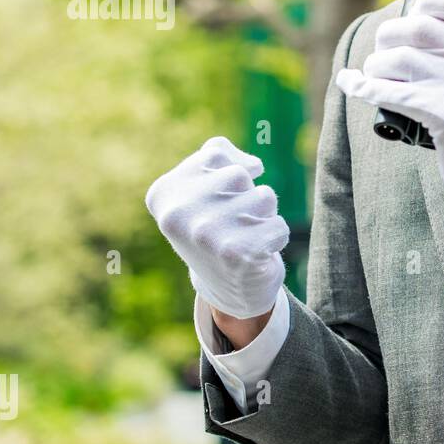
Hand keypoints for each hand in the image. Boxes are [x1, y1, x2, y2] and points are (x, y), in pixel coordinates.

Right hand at [145, 136, 289, 320]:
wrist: (229, 289)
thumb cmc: (220, 226)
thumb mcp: (204, 186)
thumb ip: (218, 154)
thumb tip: (252, 165)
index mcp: (163, 193)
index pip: (215, 154)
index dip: (230, 175)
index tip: (216, 202)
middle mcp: (177, 214)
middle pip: (240, 175)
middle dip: (248, 195)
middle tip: (234, 223)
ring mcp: (205, 234)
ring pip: (264, 196)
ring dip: (264, 216)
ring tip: (245, 236)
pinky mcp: (236, 254)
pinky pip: (279, 225)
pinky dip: (276, 237)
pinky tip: (257, 254)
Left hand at [337, 0, 443, 227]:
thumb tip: (416, 28)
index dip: (428, 2)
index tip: (414, 17)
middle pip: (417, 27)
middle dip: (389, 38)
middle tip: (385, 55)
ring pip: (397, 57)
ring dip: (375, 66)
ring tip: (376, 78)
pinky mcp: (441, 113)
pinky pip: (386, 90)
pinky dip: (361, 86)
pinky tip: (351, 83)